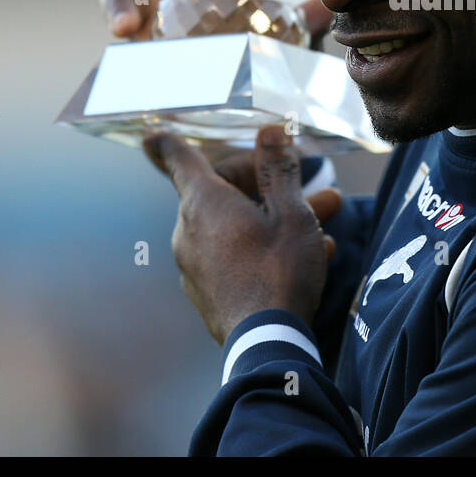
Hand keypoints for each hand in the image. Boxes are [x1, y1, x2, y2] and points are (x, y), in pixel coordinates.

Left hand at [143, 125, 342, 343]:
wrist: (267, 343)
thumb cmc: (279, 270)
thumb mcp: (291, 214)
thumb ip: (279, 170)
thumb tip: (270, 133)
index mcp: (204, 203)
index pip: (179, 159)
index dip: (168, 141)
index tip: (152, 133)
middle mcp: (188, 231)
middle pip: (219, 191)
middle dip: (263, 181)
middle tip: (306, 180)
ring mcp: (194, 265)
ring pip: (234, 224)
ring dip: (273, 216)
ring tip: (324, 219)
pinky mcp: (206, 292)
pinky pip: (232, 255)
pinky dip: (262, 246)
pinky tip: (308, 255)